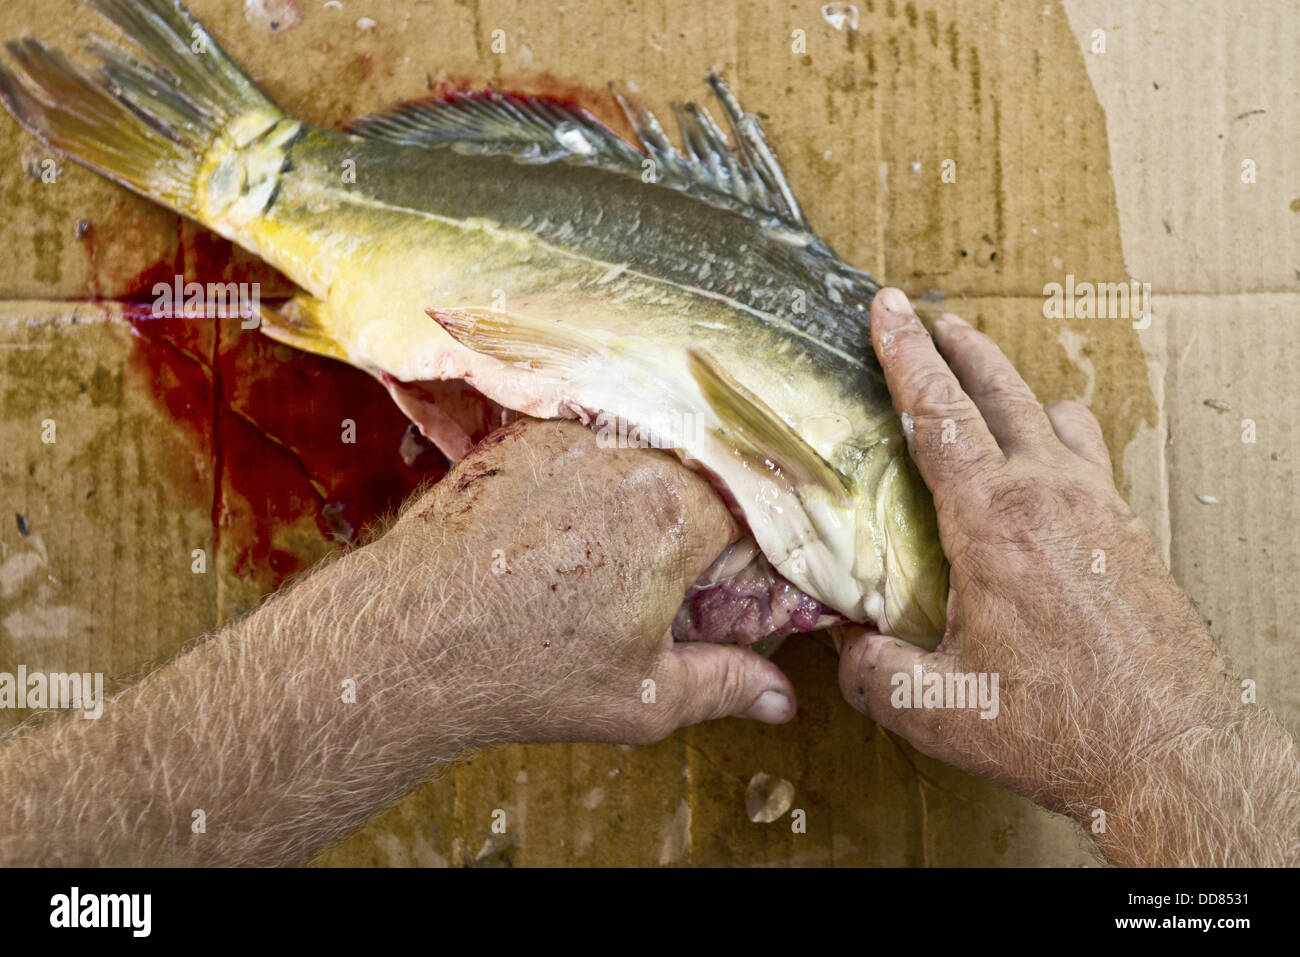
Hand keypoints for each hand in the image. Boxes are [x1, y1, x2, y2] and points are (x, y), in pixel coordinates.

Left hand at [381, 417, 796, 745]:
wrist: (408, 639)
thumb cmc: (526, 670)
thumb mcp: (644, 698)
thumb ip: (725, 685)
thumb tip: (781, 699)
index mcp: (678, 512)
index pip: (753, 509)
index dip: (750, 549)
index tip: (733, 583)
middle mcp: (629, 456)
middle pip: (697, 472)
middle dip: (698, 519)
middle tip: (669, 574)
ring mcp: (570, 437)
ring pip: (640, 451)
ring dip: (643, 493)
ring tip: (607, 553)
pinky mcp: (522, 437)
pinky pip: (583, 445)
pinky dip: (588, 478)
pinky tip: (563, 529)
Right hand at [835, 288, 1277, 860]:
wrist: (1170, 753)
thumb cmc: (1056, 729)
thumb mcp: (938, 710)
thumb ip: (874, 670)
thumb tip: (843, 647)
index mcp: (994, 523)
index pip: (939, 416)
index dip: (907, 356)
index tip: (887, 308)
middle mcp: (1052, 496)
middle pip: (1000, 392)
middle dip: (959, 346)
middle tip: (932, 316)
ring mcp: (1099, 508)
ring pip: (1053, 415)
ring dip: (1012, 388)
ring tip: (984, 384)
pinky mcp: (1130, 532)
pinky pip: (1090, 455)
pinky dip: (1059, 435)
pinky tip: (1047, 460)